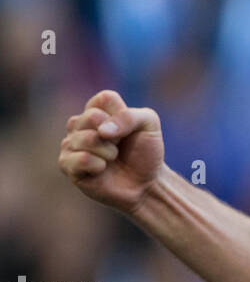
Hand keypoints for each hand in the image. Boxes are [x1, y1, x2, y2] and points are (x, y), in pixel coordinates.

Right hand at [58, 89, 165, 214]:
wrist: (145, 182)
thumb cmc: (146, 151)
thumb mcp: (149, 125)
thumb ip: (130, 117)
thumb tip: (102, 131)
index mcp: (98, 109)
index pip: (104, 99)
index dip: (122, 115)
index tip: (130, 128)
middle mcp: (80, 123)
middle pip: (92, 117)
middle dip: (116, 135)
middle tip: (120, 146)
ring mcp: (71, 143)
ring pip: (85, 138)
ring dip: (109, 152)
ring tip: (113, 158)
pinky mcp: (67, 164)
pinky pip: (80, 159)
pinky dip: (98, 165)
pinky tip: (101, 169)